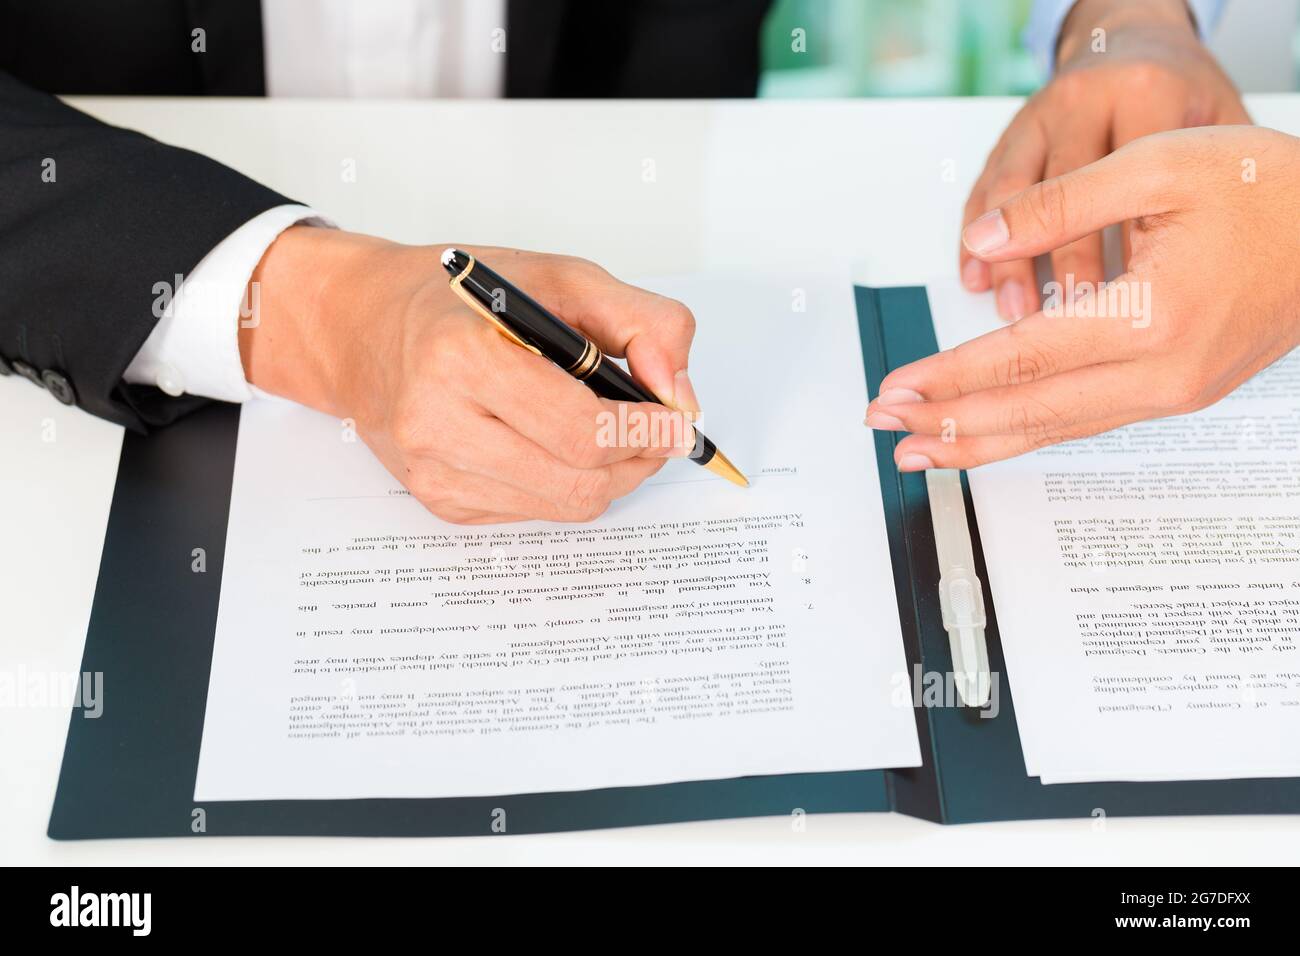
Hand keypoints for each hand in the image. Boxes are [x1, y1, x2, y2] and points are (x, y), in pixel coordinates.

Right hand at [240, 229, 700, 522]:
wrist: (363, 326)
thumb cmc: (458, 297)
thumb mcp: (562, 278)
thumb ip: (641, 323)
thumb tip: (678, 394)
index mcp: (464, 358)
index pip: (584, 431)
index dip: (646, 432)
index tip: (675, 421)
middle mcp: (438, 423)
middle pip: (581, 481)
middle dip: (635, 458)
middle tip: (652, 429)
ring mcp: (434, 472)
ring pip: (565, 505)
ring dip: (607, 475)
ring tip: (608, 431)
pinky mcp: (440, 501)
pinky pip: (534, 511)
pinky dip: (564, 482)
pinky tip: (550, 441)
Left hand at [870, 125, 1299, 468]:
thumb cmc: (1265, 191)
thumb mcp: (1157, 166)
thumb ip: (1059, 205)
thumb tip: (981, 236)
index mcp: (1152, 316)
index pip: (1022, 359)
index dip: (950, 377)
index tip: (896, 388)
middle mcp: (1161, 373)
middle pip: (1030, 411)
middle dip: (947, 423)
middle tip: (884, 429)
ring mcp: (1172, 393)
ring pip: (1056, 430)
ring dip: (982, 441)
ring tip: (920, 450)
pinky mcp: (1176, 393)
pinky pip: (1085, 423)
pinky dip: (1030, 432)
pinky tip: (992, 434)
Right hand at [960, 0, 1248, 319]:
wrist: (1133, 41)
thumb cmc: (1178, 92)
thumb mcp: (1215, 122)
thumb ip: (1202, 181)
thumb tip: (1178, 263)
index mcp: (1143, 95)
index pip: (1128, 184)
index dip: (1124, 251)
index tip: (1124, 306)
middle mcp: (1085, 101)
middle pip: (1062, 192)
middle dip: (1059, 263)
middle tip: (1063, 319)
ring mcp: (1040, 116)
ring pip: (1011, 194)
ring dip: (1006, 260)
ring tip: (1013, 310)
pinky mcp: (1009, 134)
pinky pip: (984, 189)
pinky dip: (975, 240)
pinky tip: (978, 278)